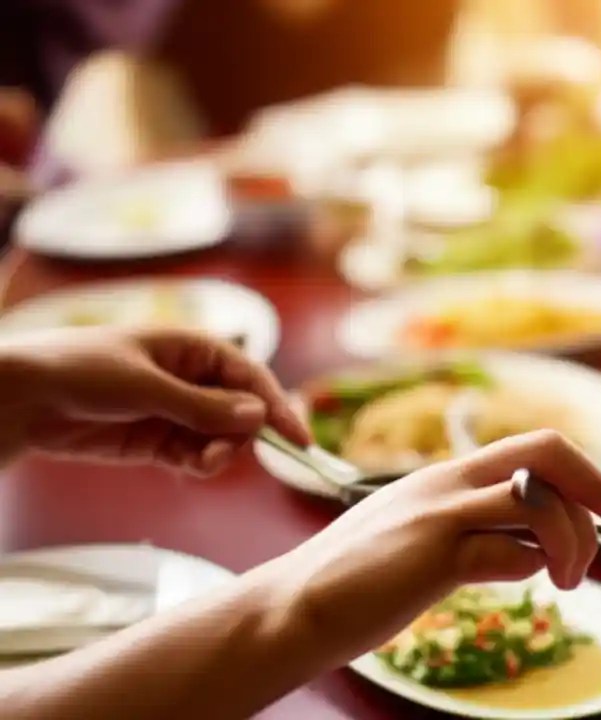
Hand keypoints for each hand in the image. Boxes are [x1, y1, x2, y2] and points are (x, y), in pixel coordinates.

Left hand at [2, 327, 308, 473]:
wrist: (20, 399)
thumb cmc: (79, 370)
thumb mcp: (145, 385)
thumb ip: (202, 406)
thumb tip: (258, 416)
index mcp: (194, 348)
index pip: (251, 376)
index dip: (277, 405)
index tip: (298, 438)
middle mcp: (191, 379)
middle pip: (242, 411)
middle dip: (242, 434)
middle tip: (225, 451)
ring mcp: (174, 412)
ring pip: (222, 438)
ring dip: (221, 453)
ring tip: (202, 462)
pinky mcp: (155, 441)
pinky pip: (195, 455)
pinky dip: (200, 464)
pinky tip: (192, 467)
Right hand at [264, 430, 600, 661]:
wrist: (295, 608)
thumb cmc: (363, 581)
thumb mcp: (427, 538)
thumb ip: (478, 528)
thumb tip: (537, 545)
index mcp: (449, 473)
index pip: (536, 447)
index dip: (589, 471)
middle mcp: (448, 481)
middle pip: (547, 454)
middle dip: (599, 486)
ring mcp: (440, 514)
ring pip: (538, 499)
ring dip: (572, 540)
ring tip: (567, 579)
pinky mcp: (432, 553)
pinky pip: (507, 549)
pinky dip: (531, 566)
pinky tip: (523, 582)